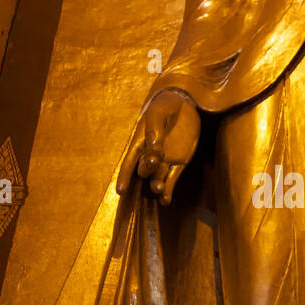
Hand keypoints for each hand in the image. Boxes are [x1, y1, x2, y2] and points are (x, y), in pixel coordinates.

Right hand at [116, 89, 199, 203]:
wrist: (184, 105)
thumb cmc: (166, 106)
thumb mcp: (159, 113)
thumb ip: (155, 129)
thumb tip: (153, 146)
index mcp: (140, 142)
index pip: (129, 162)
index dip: (124, 177)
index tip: (120, 191)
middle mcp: (150, 155)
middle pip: (144, 170)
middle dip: (147, 170)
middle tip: (154, 160)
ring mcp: (164, 161)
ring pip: (157, 179)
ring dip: (157, 186)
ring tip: (159, 189)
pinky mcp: (179, 163)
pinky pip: (172, 180)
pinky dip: (168, 191)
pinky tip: (166, 200)